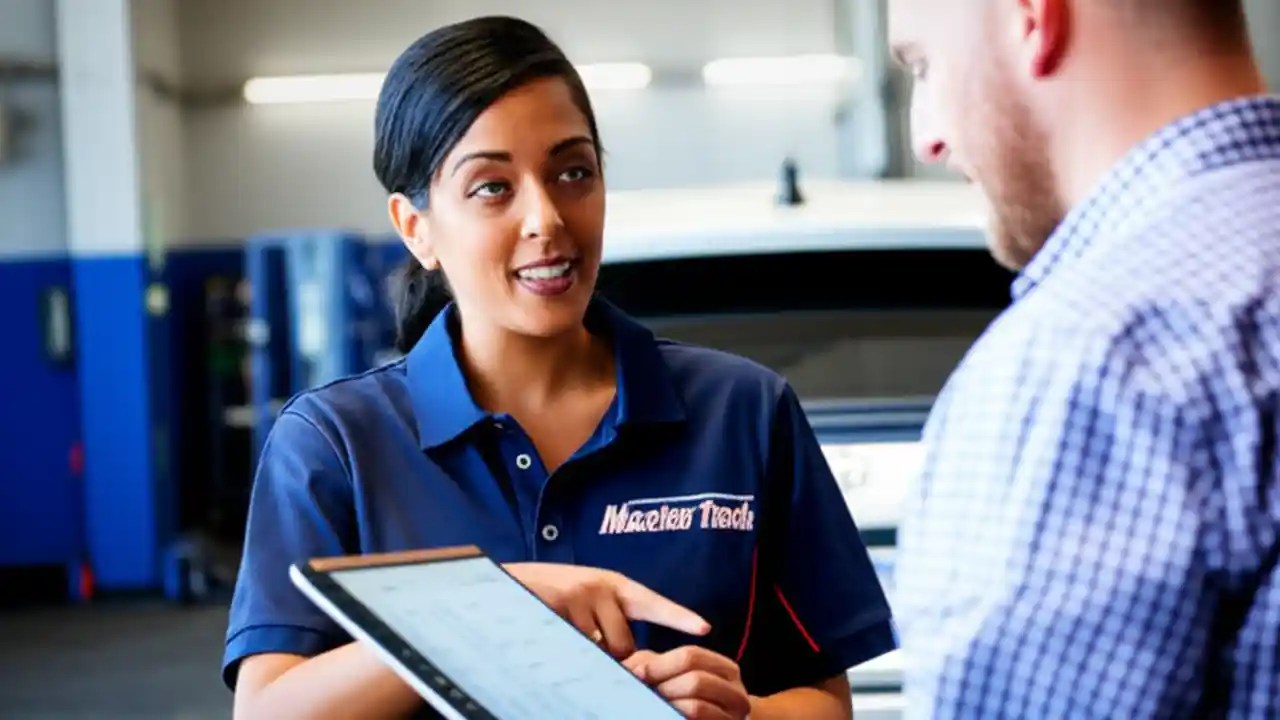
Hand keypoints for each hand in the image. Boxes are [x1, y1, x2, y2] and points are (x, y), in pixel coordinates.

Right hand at [504, 563, 709, 658]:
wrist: (500, 583)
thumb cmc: (547, 600)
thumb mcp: (582, 603)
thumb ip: (606, 622)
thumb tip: (627, 659)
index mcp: (613, 585)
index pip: (652, 603)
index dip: (679, 617)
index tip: (705, 628)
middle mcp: (602, 586)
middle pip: (624, 645)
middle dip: (609, 657)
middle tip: (583, 644)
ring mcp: (580, 595)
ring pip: (598, 651)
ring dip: (583, 655)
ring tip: (560, 634)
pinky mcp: (560, 605)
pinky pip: (575, 648)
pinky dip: (565, 651)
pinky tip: (549, 634)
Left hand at [623, 647, 751, 719]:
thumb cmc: (686, 701)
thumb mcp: (672, 678)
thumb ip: (652, 666)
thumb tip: (627, 668)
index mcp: (724, 669)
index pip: (691, 656)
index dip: (660, 665)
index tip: (636, 674)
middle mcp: (736, 691)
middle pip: (695, 680)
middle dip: (664, 687)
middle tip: (642, 695)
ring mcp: (733, 716)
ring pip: (696, 707)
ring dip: (666, 707)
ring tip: (650, 707)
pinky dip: (673, 718)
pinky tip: (661, 715)